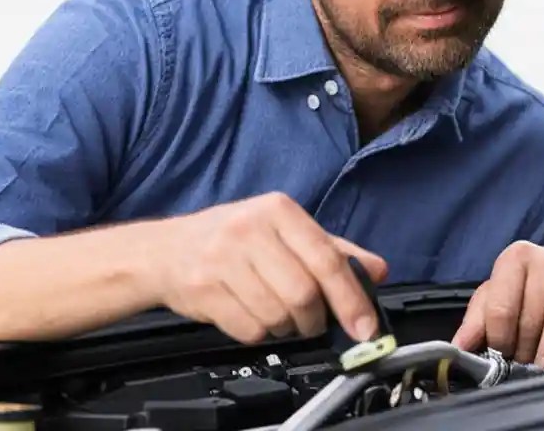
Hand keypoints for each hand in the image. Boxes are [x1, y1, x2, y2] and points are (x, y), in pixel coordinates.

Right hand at [145, 192, 387, 344]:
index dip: (350, 298)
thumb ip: (333, 250)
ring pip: (276, 316)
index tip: (365, 327)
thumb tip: (378, 270)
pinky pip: (248, 330)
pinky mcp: (201, 289)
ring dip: (286, 328)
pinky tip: (251, 316)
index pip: (326, 258)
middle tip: (311, 323)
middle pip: (303, 293)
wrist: (165, 251)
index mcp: (278, 210)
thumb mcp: (284, 231)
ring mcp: (222, 259)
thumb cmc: (232, 240)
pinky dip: (259, 334)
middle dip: (314, 319)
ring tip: (278, 316)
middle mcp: (249, 229)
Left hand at [451, 241, 543, 369]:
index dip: (500, 339)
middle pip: (531, 312)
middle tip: (523, 367)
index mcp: (516, 257)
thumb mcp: (496, 302)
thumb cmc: (527, 293)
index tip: (502, 357)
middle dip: (525, 347)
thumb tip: (459, 348)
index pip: (502, 306)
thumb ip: (476, 323)